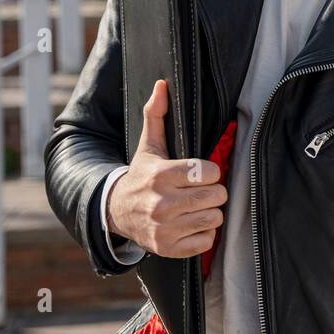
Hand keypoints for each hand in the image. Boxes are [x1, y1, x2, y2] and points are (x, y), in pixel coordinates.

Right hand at [108, 79, 227, 257]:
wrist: (117, 212)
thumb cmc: (141, 175)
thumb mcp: (148, 146)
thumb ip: (157, 115)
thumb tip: (161, 85)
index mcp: (162, 175)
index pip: (209, 172)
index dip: (210, 171)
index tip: (201, 173)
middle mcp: (162, 203)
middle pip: (217, 196)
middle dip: (213, 192)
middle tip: (200, 190)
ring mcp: (165, 228)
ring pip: (214, 219)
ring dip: (209, 212)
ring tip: (195, 207)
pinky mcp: (169, 248)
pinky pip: (206, 241)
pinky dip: (203, 234)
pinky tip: (190, 224)